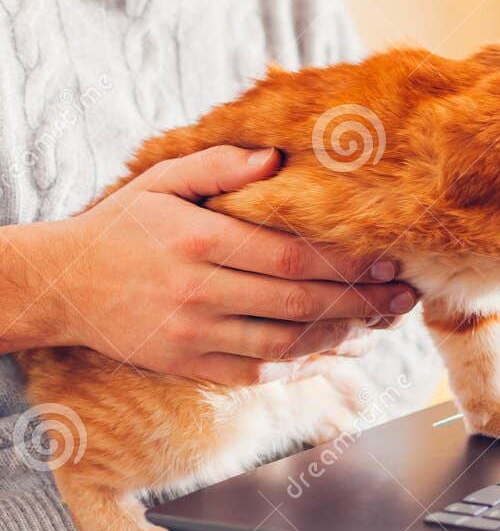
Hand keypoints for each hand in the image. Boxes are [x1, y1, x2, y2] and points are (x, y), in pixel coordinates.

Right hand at [43, 145, 415, 384]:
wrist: (62, 285)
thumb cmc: (124, 224)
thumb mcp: (162, 179)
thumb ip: (220, 165)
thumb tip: (277, 158)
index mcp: (198, 240)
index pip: (290, 256)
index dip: (347, 262)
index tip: (389, 260)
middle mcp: (198, 291)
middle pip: (299, 303)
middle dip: (362, 302)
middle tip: (405, 297)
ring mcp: (194, 335)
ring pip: (286, 344)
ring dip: (343, 337)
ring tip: (382, 325)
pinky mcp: (190, 366)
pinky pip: (259, 371)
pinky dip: (304, 363)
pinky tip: (338, 350)